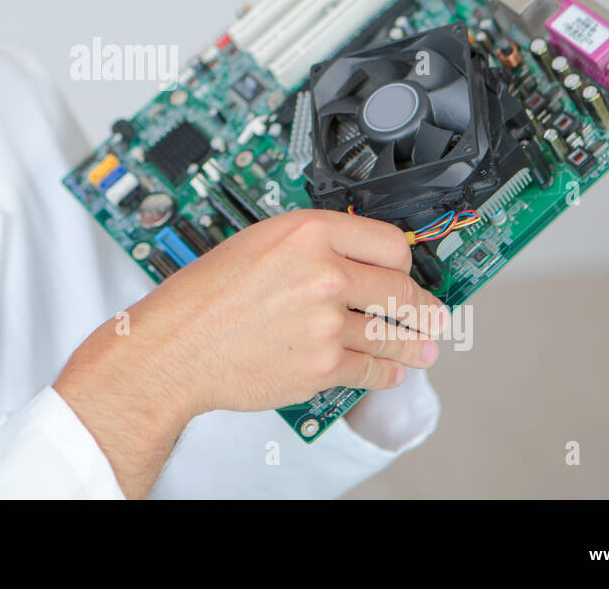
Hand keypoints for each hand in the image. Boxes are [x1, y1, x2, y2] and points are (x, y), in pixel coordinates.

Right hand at [132, 208, 446, 417]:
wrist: (177, 346)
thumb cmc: (205, 296)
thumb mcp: (258, 244)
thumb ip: (308, 247)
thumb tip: (351, 260)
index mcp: (308, 233)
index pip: (389, 243)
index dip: (402, 261)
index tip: (407, 271)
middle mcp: (324, 273)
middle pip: (401, 290)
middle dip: (421, 306)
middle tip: (431, 313)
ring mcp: (327, 322)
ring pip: (393, 334)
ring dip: (414, 345)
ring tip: (425, 349)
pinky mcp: (324, 365)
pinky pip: (372, 369)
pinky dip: (385, 374)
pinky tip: (389, 372)